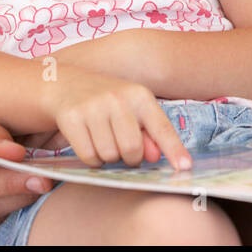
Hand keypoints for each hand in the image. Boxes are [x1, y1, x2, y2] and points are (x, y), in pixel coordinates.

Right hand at [43, 69, 191, 170]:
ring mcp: (94, 107)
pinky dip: (91, 159)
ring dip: (108, 158)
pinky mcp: (72, 117)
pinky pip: (89, 156)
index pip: (162, 128)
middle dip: (130, 158)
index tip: (185, 167)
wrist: (66, 84)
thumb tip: (155, 157)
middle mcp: (118, 98)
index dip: (174, 150)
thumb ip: (148, 134)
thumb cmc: (107, 102)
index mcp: (140, 96)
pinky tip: (89, 142)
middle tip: (124, 150)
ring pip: (109, 155)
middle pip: (132, 149)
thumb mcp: (132, 110)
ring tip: (104, 140)